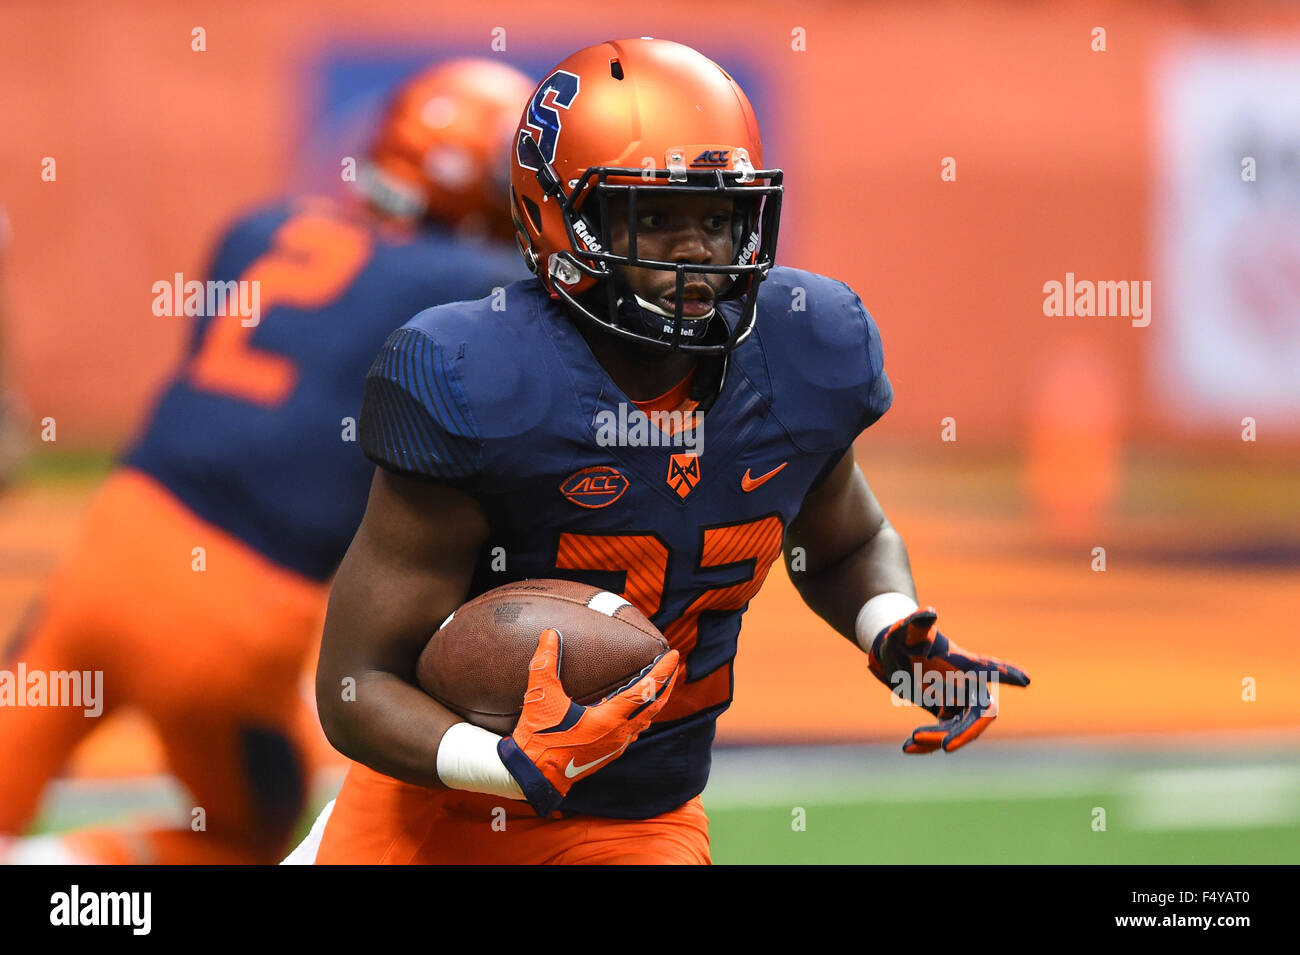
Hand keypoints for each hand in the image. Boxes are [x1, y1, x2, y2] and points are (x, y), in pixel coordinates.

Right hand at [497, 628, 678, 814]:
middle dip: (667, 684)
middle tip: (674, 664)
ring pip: (647, 719)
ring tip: (658, 682)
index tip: (674, 655)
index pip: (646, 691)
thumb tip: (549, 633)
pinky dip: (642, 713)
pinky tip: (634, 706)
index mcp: (610, 719)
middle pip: (655, 706)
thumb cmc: (539, 737)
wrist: (535, 775)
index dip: (662, 671)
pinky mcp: (610, 753)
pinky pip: (635, 730)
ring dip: (656, 700)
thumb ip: (545, 662)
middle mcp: (620, 733)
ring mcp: (617, 746)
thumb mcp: (541, 697)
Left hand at [868, 608, 1028, 753]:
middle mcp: (968, 685)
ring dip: (938, 738)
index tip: (1025, 679)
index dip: (1006, 673)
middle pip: (980, 714)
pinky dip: (927, 744)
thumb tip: (929, 612)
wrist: (893, 655)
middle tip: (947, 747)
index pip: (989, 668)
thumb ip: (916, 624)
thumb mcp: (905, 631)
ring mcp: (959, 702)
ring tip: (913, 740)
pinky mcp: (947, 715)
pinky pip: (943, 735)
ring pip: (959, 730)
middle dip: (967, 732)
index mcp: (963, 664)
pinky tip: (907, 747)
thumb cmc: (904, 638)